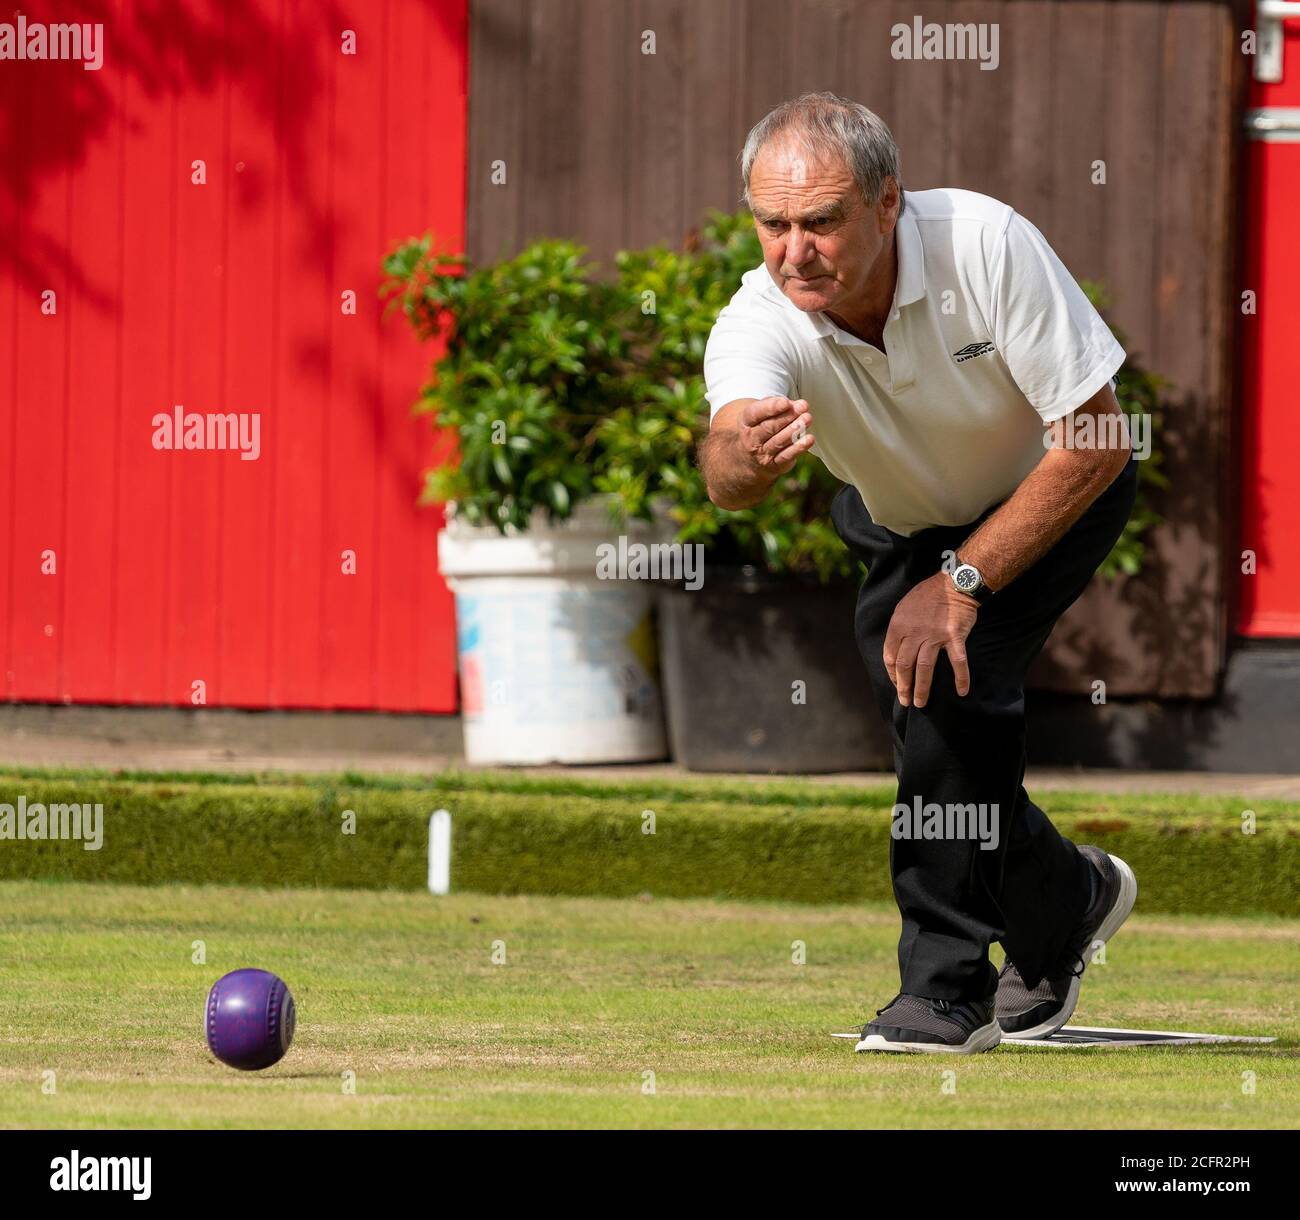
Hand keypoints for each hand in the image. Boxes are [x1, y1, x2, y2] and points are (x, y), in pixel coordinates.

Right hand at [739, 396, 814, 476]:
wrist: (750, 459)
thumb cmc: (759, 429)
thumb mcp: (760, 414)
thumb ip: (775, 405)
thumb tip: (795, 404)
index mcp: (746, 422)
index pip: (755, 413)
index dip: (771, 407)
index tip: (785, 402)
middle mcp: (752, 439)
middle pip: (769, 427)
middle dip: (787, 416)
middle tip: (802, 407)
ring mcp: (762, 453)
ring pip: (779, 441)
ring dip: (794, 429)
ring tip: (807, 419)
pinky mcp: (775, 464)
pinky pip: (787, 456)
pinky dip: (798, 448)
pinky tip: (809, 439)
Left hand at [883, 572, 977, 707]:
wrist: (953, 583)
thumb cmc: (927, 595)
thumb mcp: (903, 607)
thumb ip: (899, 629)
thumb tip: (895, 649)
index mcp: (898, 626)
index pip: (890, 656)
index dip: (892, 674)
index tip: (897, 684)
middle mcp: (914, 633)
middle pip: (905, 666)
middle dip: (903, 687)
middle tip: (906, 701)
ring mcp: (934, 636)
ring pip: (924, 668)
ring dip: (922, 688)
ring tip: (920, 703)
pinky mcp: (954, 637)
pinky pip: (957, 661)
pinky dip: (960, 678)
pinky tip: (961, 691)